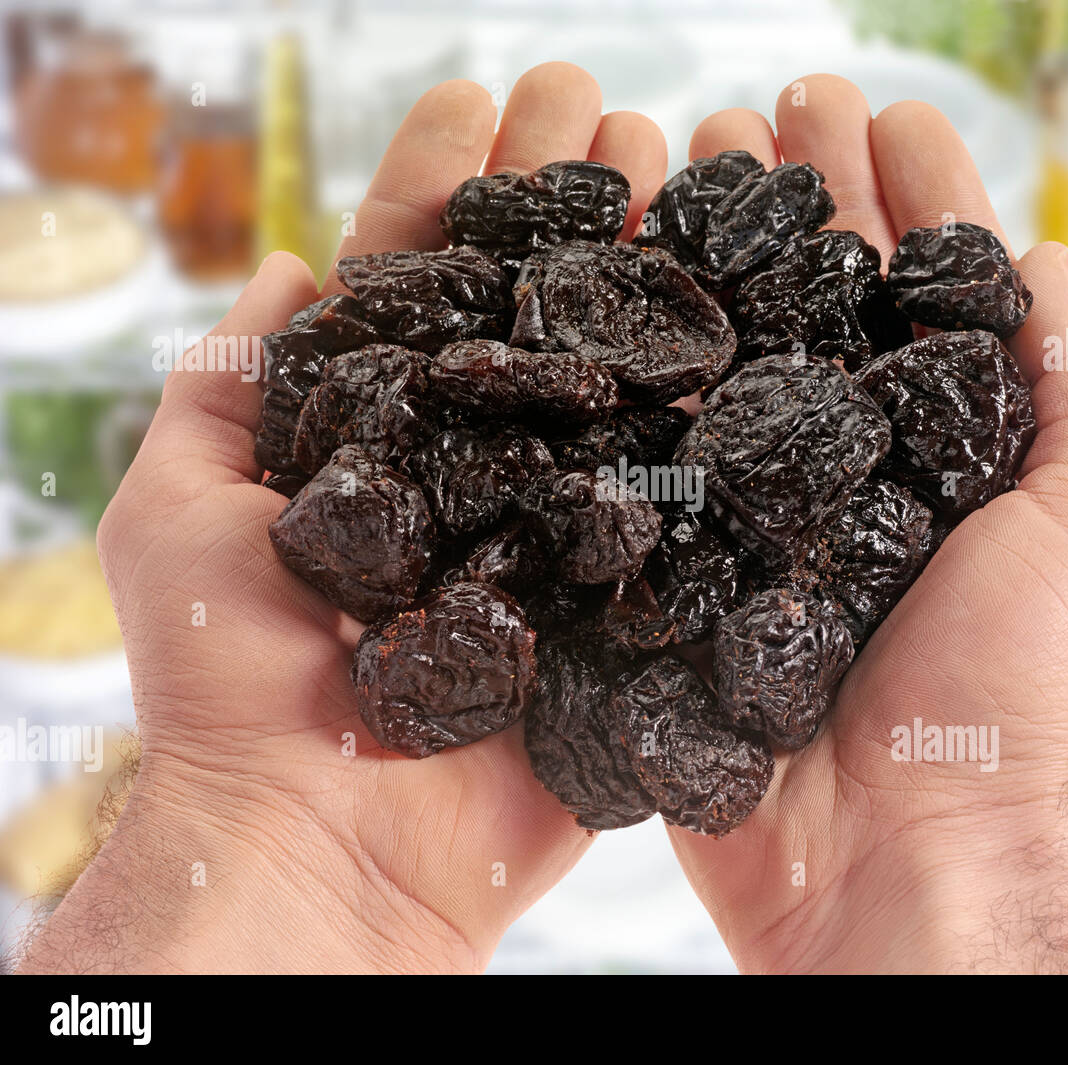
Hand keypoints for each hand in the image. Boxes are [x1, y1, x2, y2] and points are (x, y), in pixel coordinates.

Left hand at [22, 64, 668, 973]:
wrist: (334, 846)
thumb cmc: (237, 688)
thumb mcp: (181, 513)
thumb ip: (226, 388)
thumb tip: (282, 270)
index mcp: (381, 430)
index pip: (419, 277)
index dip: (452, 182)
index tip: (487, 97)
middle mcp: (482, 460)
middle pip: (536, 302)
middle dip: (571, 194)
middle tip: (614, 108)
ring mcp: (563, 519)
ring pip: (618, 368)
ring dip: (651, 260)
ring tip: (689, 159)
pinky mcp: (626, 588)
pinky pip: (683, 483)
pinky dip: (716, 396)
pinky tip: (749, 308)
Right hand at [665, 78, 1067, 973]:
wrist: (890, 865)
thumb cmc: (1010, 711)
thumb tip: (1053, 267)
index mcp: (953, 458)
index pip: (934, 293)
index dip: (916, 194)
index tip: (882, 114)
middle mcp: (855, 477)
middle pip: (821, 306)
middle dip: (795, 199)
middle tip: (755, 113)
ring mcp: (763, 520)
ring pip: (731, 360)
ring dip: (711, 257)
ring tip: (678, 163)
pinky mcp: (687, 573)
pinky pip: (652, 456)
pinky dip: (634, 375)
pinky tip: (610, 298)